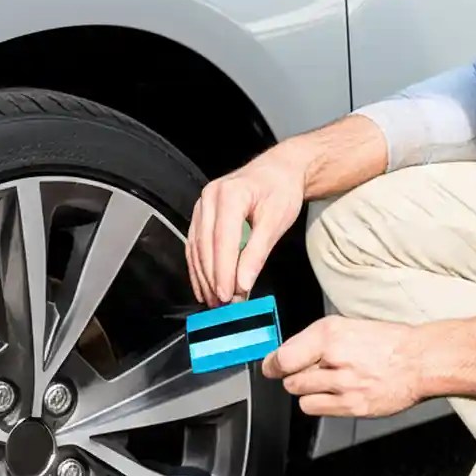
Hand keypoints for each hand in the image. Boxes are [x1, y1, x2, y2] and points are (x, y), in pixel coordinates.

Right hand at [186, 151, 304, 305]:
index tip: (228, 295)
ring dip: (203, 277)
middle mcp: (210, 198)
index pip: (222, 240)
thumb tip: (244, 282)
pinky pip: (195, 244)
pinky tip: (204, 285)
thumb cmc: (280, 190)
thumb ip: (257, 253)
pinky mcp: (201, 215)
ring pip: (196, 248)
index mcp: (230, 194)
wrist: (278, 171)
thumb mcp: (276, 221)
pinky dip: (199, 267)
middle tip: (221, 304)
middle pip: (206, 246)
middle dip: (212, 279)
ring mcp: (202, 205)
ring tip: (213, 300)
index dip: (223, 271)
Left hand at [261, 315, 423, 416]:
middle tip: (307, 372)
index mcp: (330, 333)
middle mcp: (334, 358)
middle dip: (293, 376)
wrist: (419, 360)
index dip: (273, 364)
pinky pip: (316, 408)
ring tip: (326, 381)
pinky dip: (318, 403)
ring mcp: (343, 384)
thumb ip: (315, 340)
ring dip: (306, 389)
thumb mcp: (346, 326)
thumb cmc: (387, 342)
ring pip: (300, 394)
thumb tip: (286, 354)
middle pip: (290, 378)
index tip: (271, 366)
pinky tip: (333, 394)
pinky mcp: (352, 406)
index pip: (284, 356)